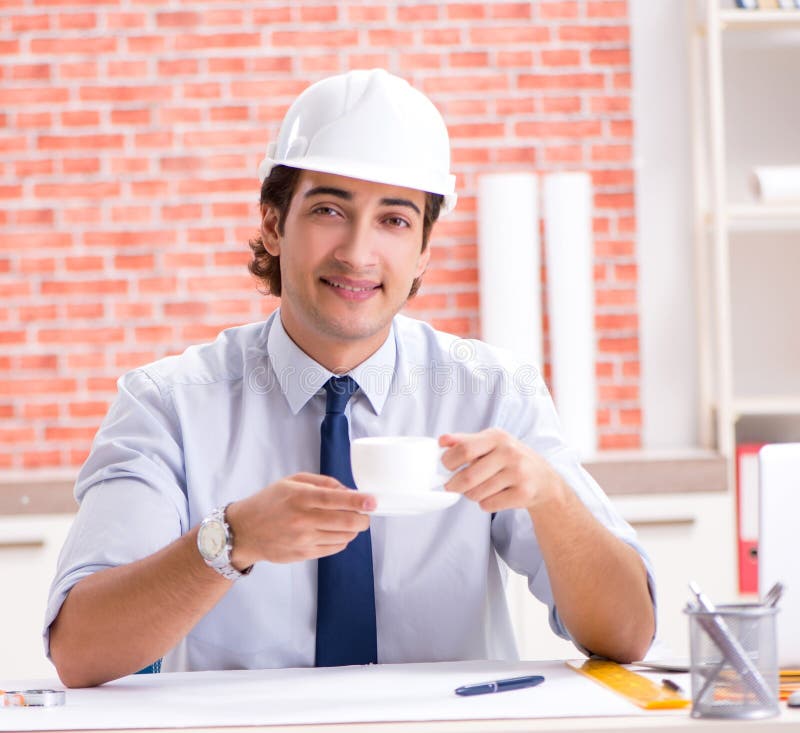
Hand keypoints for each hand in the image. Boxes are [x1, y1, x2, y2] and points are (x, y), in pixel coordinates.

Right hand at [225, 473, 375, 565]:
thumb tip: (348, 491)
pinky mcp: (304, 554)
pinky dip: (342, 540)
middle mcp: (303, 520)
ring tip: (347, 521)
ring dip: (353, 529)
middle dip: (363, 518)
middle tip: (365, 513)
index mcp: (300, 497)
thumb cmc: (269, 502)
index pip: (336, 499)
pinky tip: (335, 532)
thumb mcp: (292, 481)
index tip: (373, 501)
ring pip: (344, 537)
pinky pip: (334, 548)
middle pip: (346, 522)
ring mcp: (304, 540)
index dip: (358, 501)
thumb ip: (322, 483)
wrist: (244, 531)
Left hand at [439, 428, 563, 512]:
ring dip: (471, 495)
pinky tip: (495, 495)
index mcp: (497, 437)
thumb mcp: (491, 443)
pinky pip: (488, 504)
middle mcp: (509, 452)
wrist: (543, 479)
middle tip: (452, 486)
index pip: (463, 449)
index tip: (447, 466)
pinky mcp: (523, 493)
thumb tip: (442, 440)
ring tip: (480, 488)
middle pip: (467, 476)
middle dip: (454, 484)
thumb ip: (465, 441)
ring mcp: (518, 473)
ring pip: (476, 493)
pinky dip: (485, 503)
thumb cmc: (511, 459)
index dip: (448, 461)